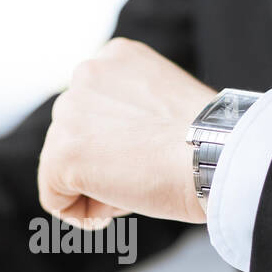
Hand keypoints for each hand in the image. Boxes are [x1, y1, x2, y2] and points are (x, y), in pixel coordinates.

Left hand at [38, 37, 215, 227]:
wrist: (217, 155)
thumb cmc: (208, 142)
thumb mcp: (165, 106)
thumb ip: (131, 112)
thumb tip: (112, 147)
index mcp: (114, 57)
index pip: (94, 112)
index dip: (123, 145)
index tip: (155, 151)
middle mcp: (85, 74)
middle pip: (76, 139)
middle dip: (108, 165)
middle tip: (152, 169)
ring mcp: (68, 112)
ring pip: (66, 169)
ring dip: (100, 187)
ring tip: (142, 182)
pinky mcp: (61, 154)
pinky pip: (54, 198)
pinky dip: (84, 213)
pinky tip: (121, 202)